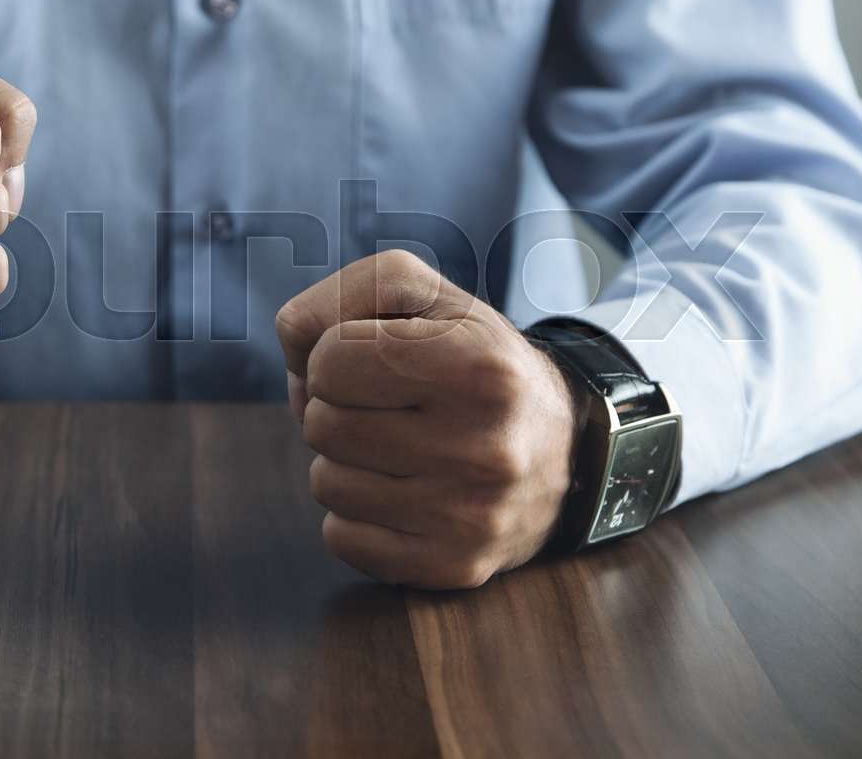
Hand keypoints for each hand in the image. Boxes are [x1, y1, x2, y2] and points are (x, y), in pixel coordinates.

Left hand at [275, 249, 585, 588]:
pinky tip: (401, 493)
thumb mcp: (425, 298)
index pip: (328, 361)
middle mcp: (483, 447)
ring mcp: (469, 516)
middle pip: (320, 424)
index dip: (333, 357)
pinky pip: (341, 537)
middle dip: (336, 409)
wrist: (565, 452)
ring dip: (343, 461)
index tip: (372, 364)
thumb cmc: (471, 360)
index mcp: (478, 368)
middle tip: (385, 408)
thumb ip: (343, 297)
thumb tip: (296, 357)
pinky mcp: (453, 565)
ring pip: (326, 483)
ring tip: (396, 448)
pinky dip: (354, 514)